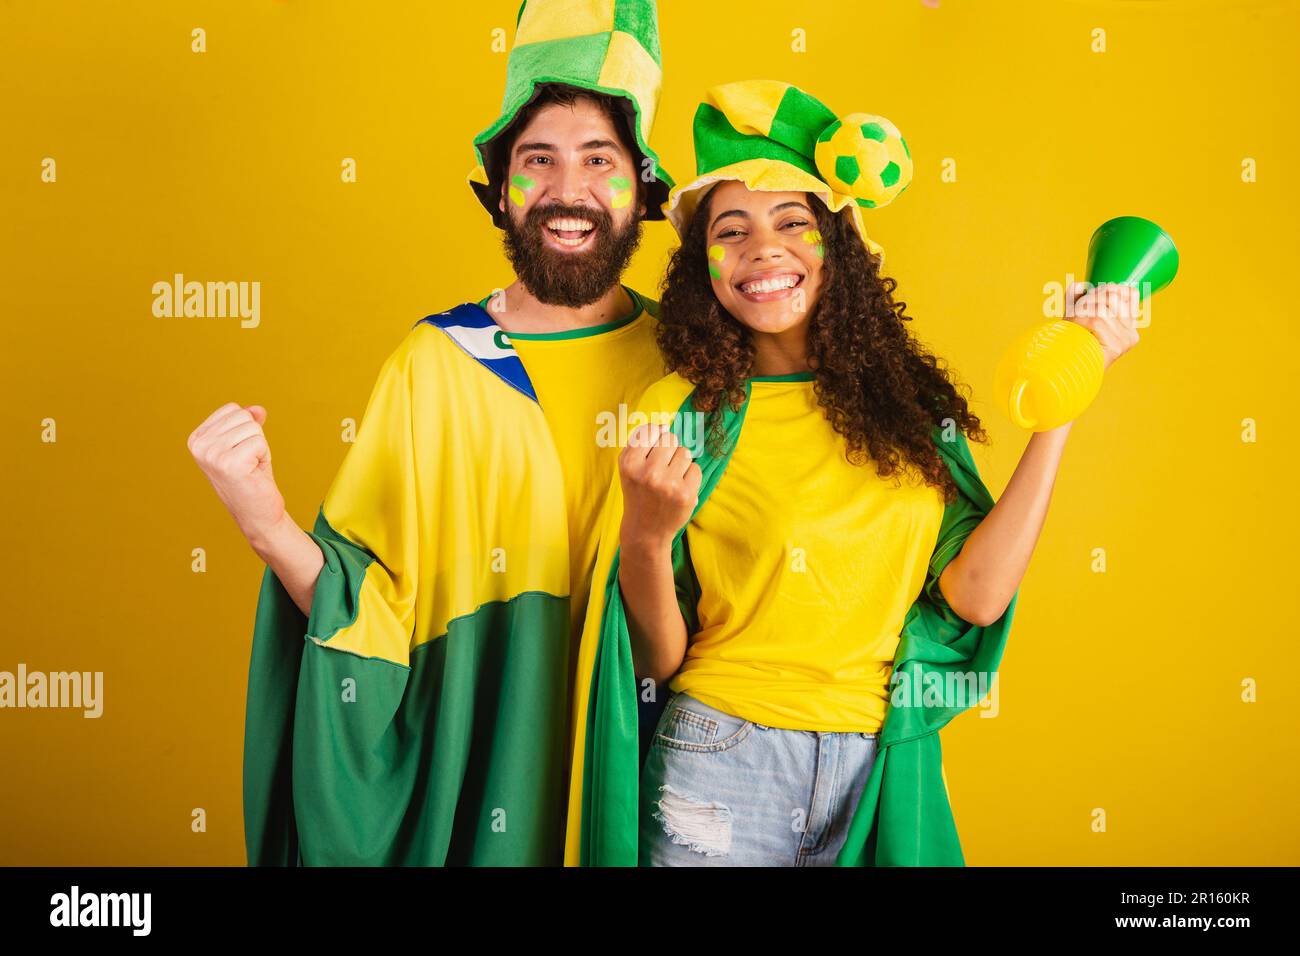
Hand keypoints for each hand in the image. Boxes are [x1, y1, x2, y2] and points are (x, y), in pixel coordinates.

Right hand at [188, 403, 286, 547]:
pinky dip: (264, 456)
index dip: (246, 429)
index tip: (241, 452)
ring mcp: (211, 455)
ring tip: (250, 467)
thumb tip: (258, 409)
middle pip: (243, 416)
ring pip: (253, 428)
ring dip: (260, 448)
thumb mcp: (247, 443)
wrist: (257, 513)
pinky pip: (259, 442)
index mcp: (197, 438)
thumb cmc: (252, 477)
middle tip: (249, 462)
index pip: (232, 409)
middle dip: (254, 438)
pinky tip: (254, 473)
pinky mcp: (229, 464)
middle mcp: (199, 446)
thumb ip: (248, 422)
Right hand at [618, 422, 701, 551]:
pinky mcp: (686, 494)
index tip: (652, 450)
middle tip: (661, 468)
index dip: (655, 437)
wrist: (645, 530)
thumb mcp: (627, 467)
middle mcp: (648, 472)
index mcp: (630, 463)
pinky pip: (696, 469)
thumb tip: (663, 426)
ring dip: (680, 463)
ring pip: (685, 452)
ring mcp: (669, 484)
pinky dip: (690, 477)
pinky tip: (679, 489)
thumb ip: (639, 442)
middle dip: (668, 450)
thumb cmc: (637, 493)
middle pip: (670, 438)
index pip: (651, 430)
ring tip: (669, 480)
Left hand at [1066, 281, 1140, 371]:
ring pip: (1102, 306)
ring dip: (1081, 309)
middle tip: (1076, 310)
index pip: (1129, 293)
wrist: (1064, 370)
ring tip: (1073, 320)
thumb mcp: (1073, 314)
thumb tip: (1080, 285)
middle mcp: (1130, 333)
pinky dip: (1079, 319)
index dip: (1106, 289)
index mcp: (1127, 325)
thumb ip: (1077, 296)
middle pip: (1113, 295)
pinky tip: (1074, 327)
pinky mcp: (1117, 346)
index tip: (1088, 299)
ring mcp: (1125, 340)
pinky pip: (1096, 319)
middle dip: (1090, 297)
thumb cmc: (1069, 341)